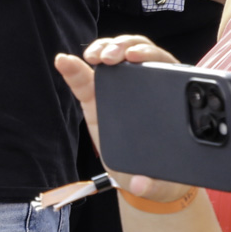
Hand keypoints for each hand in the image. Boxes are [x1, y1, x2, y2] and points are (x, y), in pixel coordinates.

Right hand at [54, 35, 193, 203]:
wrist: (139, 180)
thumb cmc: (157, 174)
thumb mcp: (159, 182)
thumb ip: (153, 184)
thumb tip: (141, 184)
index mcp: (166, 98)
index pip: (162, 64)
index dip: (149, 54)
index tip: (136, 58)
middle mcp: (143, 87)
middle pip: (135, 51)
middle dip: (121, 47)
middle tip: (109, 57)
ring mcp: (118, 90)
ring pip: (112, 56)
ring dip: (102, 49)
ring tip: (91, 57)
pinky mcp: (95, 97)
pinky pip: (84, 77)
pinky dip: (74, 67)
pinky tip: (64, 62)